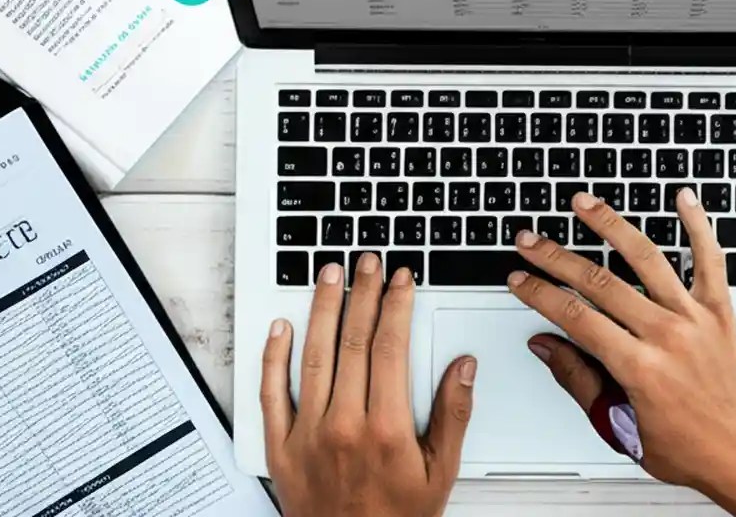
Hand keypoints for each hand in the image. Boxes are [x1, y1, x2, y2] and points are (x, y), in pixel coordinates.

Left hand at [261, 253, 476, 516]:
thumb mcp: (441, 471)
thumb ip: (454, 415)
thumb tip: (463, 366)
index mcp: (387, 429)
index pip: (390, 348)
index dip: (395, 306)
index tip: (400, 281)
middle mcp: (344, 426)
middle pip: (353, 343)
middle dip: (362, 295)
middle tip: (367, 263)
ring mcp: (308, 435)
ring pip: (313, 357)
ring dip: (321, 310)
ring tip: (329, 275)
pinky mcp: (281, 448)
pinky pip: (272, 393)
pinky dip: (273, 356)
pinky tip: (282, 326)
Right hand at [509, 189, 735, 516]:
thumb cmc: (684, 447)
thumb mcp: (617, 426)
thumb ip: (578, 380)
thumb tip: (545, 346)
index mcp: (639, 368)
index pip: (576, 317)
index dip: (540, 294)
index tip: (520, 280)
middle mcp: (667, 336)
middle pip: (600, 283)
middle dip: (556, 257)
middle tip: (530, 241)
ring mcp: (695, 318)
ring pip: (647, 258)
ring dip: (611, 226)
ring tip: (584, 204)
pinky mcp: (720, 311)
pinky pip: (710, 259)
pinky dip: (699, 225)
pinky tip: (684, 198)